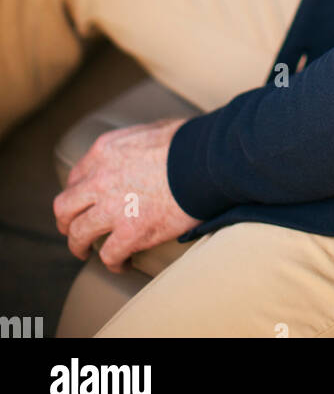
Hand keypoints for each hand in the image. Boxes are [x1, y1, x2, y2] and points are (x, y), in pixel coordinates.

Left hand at [53, 119, 198, 272]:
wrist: (208, 160)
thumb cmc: (189, 142)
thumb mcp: (152, 129)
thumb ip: (136, 142)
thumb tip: (144, 149)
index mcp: (105, 152)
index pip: (76, 177)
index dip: (78, 194)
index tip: (85, 203)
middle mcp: (100, 179)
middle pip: (65, 208)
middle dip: (67, 222)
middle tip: (75, 231)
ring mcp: (112, 207)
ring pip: (78, 235)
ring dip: (81, 246)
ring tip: (89, 253)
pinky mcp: (130, 232)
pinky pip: (109, 256)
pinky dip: (113, 263)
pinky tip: (123, 264)